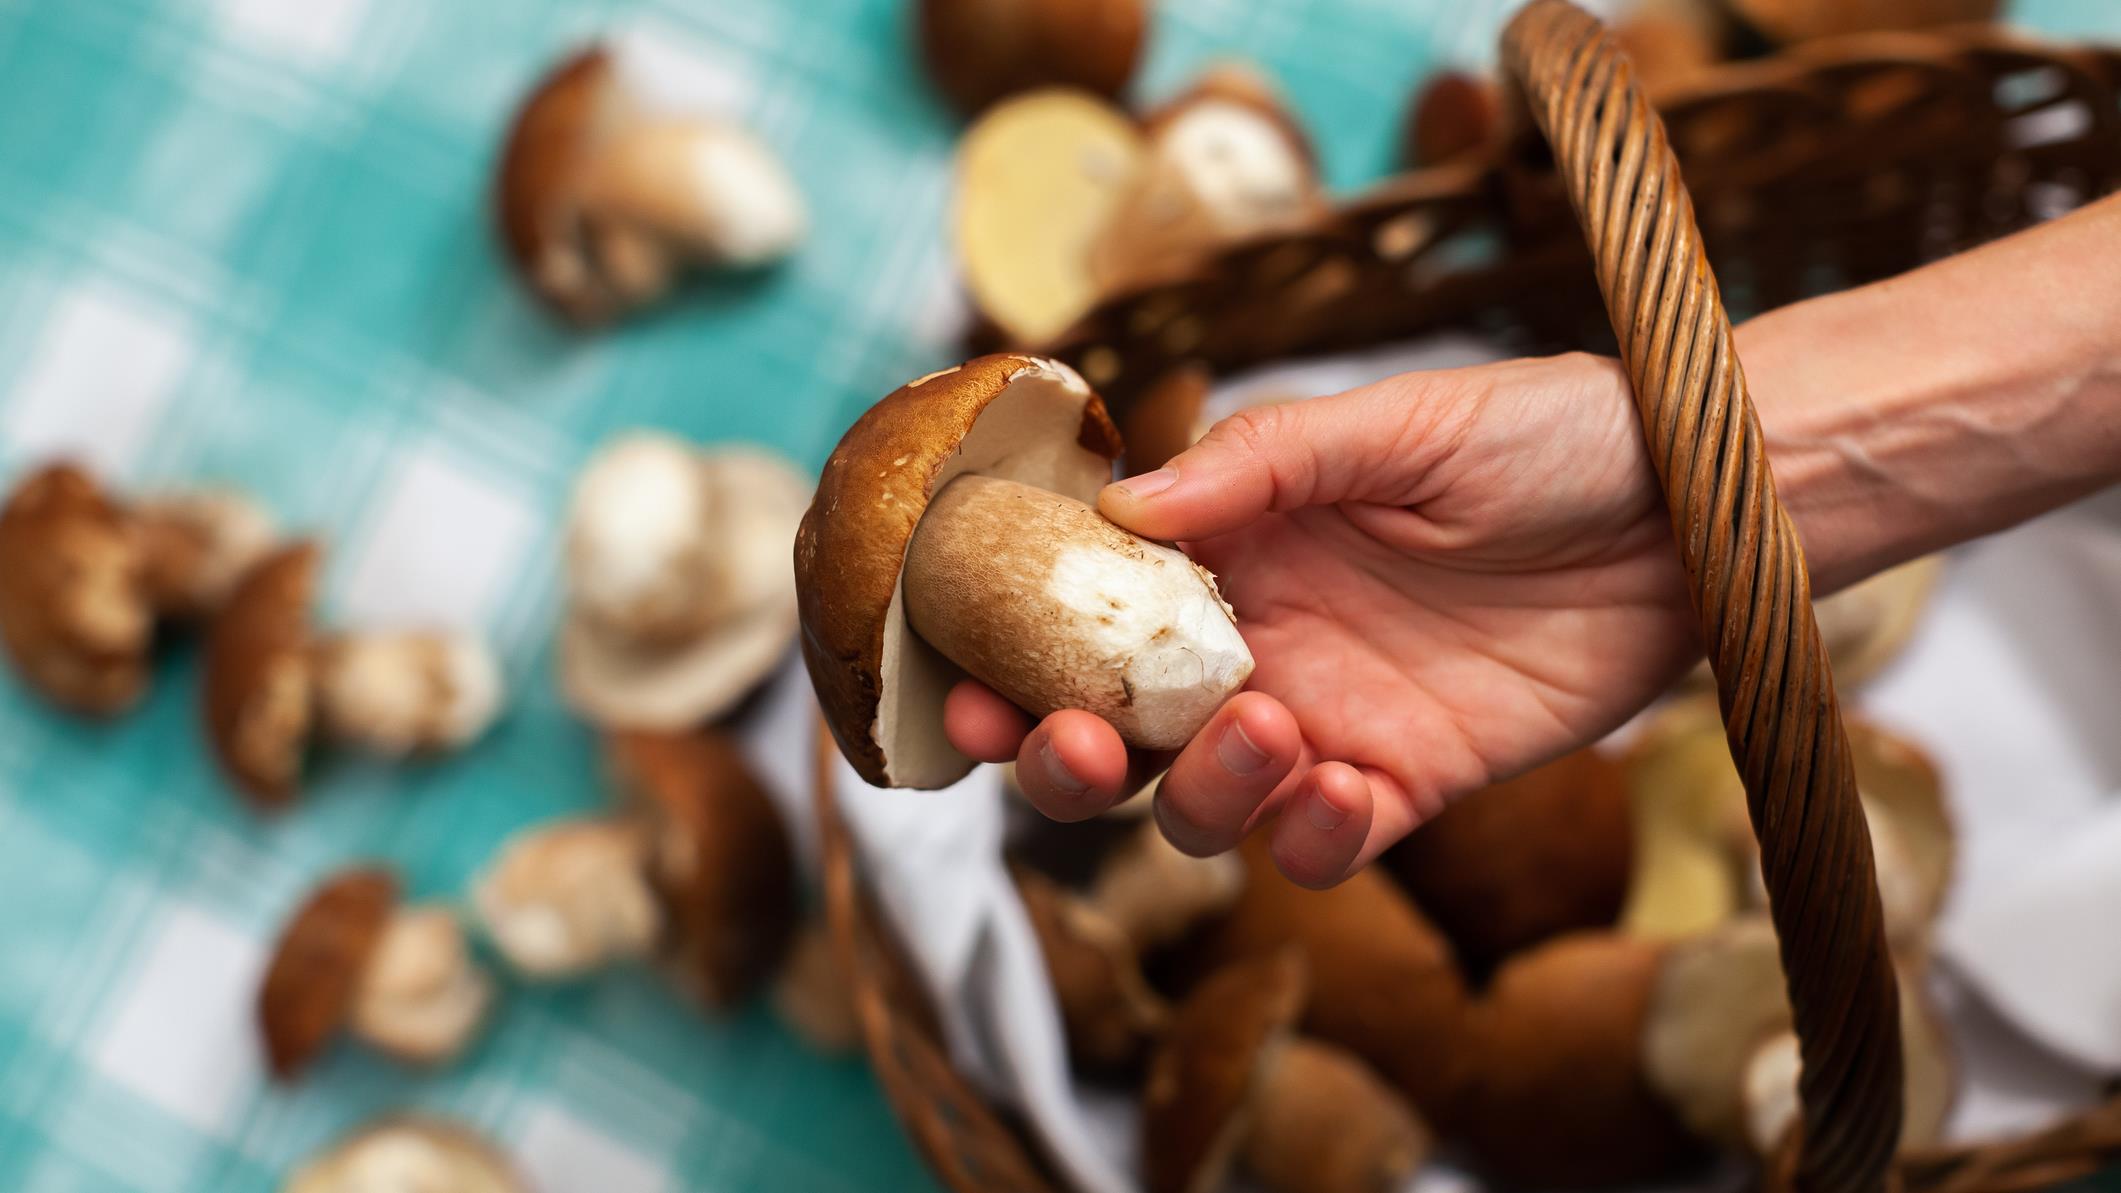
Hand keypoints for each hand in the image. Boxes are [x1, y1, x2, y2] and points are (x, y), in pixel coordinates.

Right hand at [945, 352, 1702, 886]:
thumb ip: (1265, 462)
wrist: (1698, 508)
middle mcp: (1259, 642)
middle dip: (1066, 753)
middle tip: (1071, 741)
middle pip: (1116, 730)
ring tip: (1269, 732)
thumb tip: (1123, 508)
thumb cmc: (1550, 434)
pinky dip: (1309, 840)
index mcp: (1232, 547)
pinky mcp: (1410, 783)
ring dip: (1201, 790)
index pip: (1085, 611)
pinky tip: (1343, 795)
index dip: (1010, 652)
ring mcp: (1328, 720)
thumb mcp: (1402, 423)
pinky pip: (1324, 845)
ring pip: (1203, 801)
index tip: (963, 679)